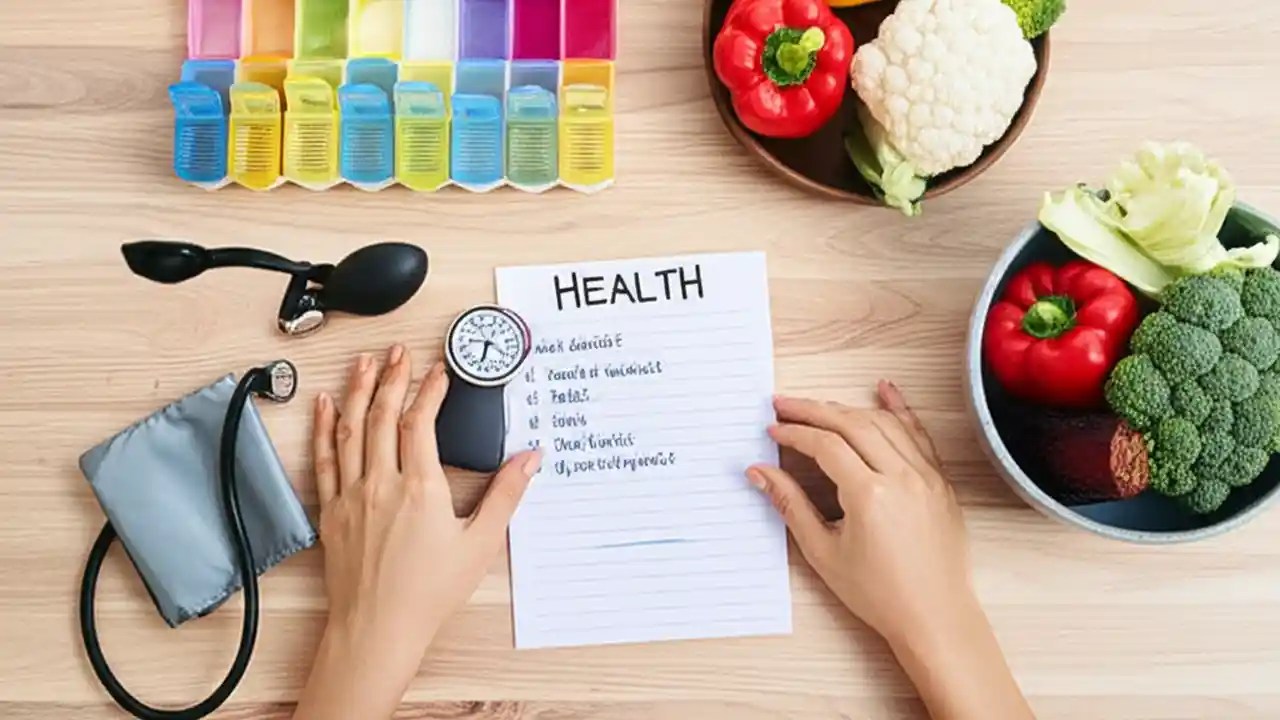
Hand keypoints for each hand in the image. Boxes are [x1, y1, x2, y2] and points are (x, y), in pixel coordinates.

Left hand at [294, 345, 541, 719]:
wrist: (377, 629)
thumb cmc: (427, 594)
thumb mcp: (480, 545)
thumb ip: (505, 496)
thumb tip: (529, 460)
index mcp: (421, 489)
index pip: (422, 423)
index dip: (430, 390)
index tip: (438, 372)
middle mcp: (381, 484)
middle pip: (384, 416)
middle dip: (392, 378)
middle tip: (399, 353)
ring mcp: (352, 496)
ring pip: (351, 429)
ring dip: (359, 391)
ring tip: (365, 363)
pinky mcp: (331, 512)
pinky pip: (325, 458)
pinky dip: (325, 428)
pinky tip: (327, 405)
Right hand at [747, 382, 1033, 719]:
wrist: (933, 617)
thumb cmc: (881, 594)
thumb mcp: (824, 552)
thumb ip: (790, 505)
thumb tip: (760, 473)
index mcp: (872, 496)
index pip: (826, 446)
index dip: (795, 433)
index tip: (774, 430)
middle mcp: (902, 478)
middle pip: (852, 424)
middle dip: (813, 410)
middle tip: (784, 405)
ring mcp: (926, 477)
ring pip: (883, 424)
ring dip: (847, 409)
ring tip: (818, 406)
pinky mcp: (940, 482)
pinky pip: (919, 435)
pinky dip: (900, 410)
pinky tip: (885, 391)